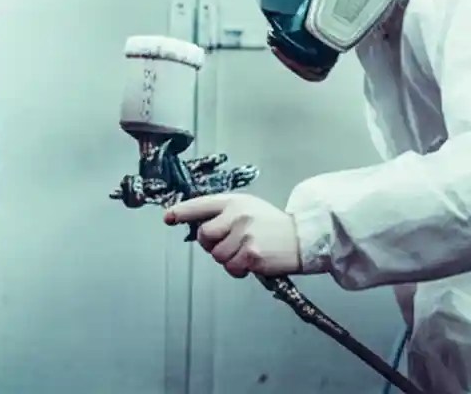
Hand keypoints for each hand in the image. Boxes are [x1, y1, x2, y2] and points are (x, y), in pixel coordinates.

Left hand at [164, 193, 300, 277]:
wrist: (303, 239)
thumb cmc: (273, 226)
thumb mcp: (249, 208)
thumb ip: (225, 214)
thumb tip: (198, 228)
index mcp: (235, 201)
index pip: (201, 204)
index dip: (182, 212)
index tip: (168, 217)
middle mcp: (238, 215)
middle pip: (204, 235)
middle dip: (211, 244)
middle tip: (230, 244)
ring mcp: (245, 234)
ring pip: (216, 255)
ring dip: (228, 259)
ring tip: (246, 252)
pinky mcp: (252, 254)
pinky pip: (231, 268)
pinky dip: (238, 270)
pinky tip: (252, 263)